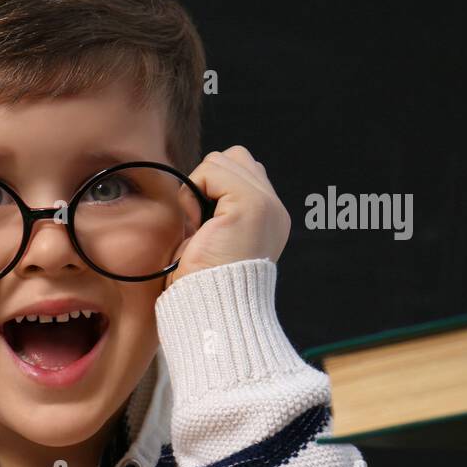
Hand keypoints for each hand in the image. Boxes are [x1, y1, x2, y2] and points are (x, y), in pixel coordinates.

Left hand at [167, 145, 290, 284]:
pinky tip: (198, 225)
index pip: (241, 171)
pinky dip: (194, 192)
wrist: (212, 309)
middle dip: (207, 182)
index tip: (201, 226)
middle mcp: (272, 209)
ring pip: (221, 159)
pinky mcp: (251, 204)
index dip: (211, 188)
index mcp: (265, 218)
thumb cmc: (199, 284)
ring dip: (199, 188)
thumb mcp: (207, 242)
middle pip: (234, 157)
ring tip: (199, 225)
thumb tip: (196, 185)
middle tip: (199, 223)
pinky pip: (211, 170)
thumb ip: (212, 211)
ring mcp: (266, 204)